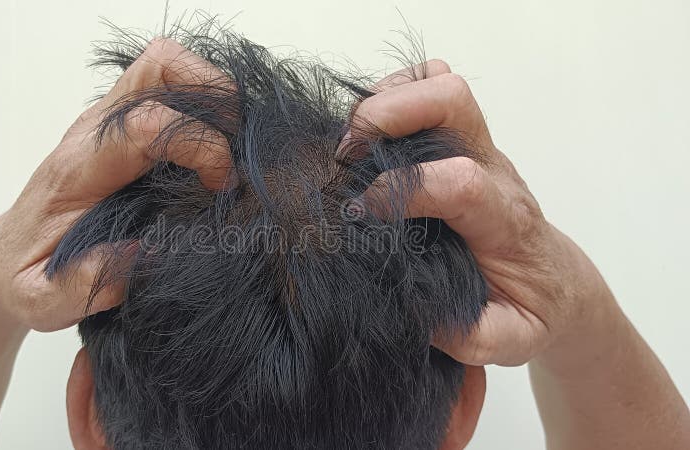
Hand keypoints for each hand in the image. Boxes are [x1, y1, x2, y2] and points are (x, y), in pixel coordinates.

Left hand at [0, 38, 233, 331]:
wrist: (7, 255)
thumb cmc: (29, 276)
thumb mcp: (45, 301)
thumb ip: (89, 282)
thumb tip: (148, 253)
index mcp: (78, 170)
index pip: (144, 127)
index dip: (199, 145)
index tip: (221, 186)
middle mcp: (92, 130)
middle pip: (159, 68)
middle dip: (215, 97)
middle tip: (239, 150)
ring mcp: (108, 119)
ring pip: (166, 66)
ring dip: (212, 92)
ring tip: (233, 142)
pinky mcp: (122, 121)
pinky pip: (168, 83)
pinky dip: (203, 99)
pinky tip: (218, 144)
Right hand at [353, 60, 614, 365]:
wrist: (554, 282)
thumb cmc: (529, 308)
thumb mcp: (508, 340)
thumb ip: (467, 334)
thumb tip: (414, 309)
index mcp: (504, 220)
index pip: (460, 181)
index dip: (402, 189)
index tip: (360, 214)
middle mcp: (493, 170)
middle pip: (452, 100)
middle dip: (387, 116)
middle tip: (346, 159)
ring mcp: (476, 147)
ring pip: (437, 81)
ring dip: (384, 101)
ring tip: (352, 147)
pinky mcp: (459, 139)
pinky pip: (429, 84)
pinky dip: (390, 94)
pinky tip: (370, 136)